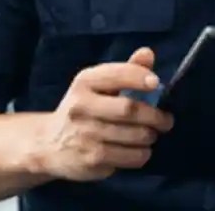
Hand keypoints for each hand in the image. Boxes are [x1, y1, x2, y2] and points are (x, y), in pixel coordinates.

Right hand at [35, 47, 173, 181]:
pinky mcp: (91, 160)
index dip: (139, 78)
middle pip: (129, 110)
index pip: (116, 75)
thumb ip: (125, 70)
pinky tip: (139, 149)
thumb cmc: (84, 109)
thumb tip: (148, 53)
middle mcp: (82, 107)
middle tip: (165, 120)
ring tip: (151, 134)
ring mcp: (85, 135)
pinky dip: (142, 154)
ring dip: (151, 136)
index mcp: (84, 83)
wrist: (49, 144)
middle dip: (155, 116)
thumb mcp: (98, 85)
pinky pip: (130, 157)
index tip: (156, 84)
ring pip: (134, 136)